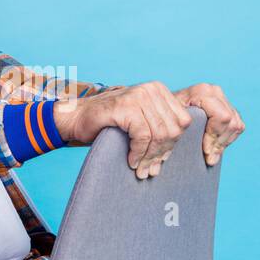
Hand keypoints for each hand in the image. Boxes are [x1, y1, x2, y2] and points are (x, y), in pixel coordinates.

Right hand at [53, 82, 193, 179]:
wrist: (77, 117)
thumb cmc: (109, 123)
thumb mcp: (140, 122)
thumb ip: (159, 129)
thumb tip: (174, 155)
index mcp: (160, 91)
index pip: (183, 122)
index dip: (173, 146)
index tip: (159, 161)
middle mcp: (152, 89)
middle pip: (173, 129)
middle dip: (162, 154)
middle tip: (150, 170)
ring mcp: (139, 95)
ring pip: (159, 134)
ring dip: (150, 156)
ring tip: (140, 169)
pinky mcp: (126, 106)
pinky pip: (143, 135)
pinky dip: (138, 152)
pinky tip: (130, 161)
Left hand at [172, 83, 243, 165]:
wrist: (164, 106)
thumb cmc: (165, 116)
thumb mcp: (171, 122)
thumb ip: (183, 132)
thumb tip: (198, 153)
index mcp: (202, 92)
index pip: (222, 117)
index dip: (215, 136)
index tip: (205, 152)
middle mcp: (214, 91)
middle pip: (231, 122)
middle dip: (220, 143)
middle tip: (209, 159)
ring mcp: (222, 97)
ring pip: (236, 125)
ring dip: (224, 142)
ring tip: (211, 154)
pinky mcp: (227, 106)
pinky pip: (237, 126)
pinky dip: (228, 138)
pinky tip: (215, 145)